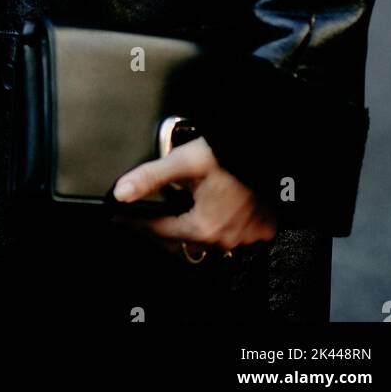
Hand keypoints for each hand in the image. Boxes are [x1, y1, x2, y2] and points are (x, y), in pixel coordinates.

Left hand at [110, 136, 277, 255]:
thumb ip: (151, 178)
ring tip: (178, 208)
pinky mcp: (261, 230)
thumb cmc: (231, 156)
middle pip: (181, 239)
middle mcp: (224, 240)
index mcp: (203, 227)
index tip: (120, 218)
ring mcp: (244, 238)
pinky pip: (231, 234)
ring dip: (189, 227)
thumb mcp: (184, 162)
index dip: (136, 222)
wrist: (270, 151)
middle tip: (144, 215)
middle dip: (161, 227)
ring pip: (205, 240)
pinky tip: (211, 208)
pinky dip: (218, 224)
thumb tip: (122, 192)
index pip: (158, 230)